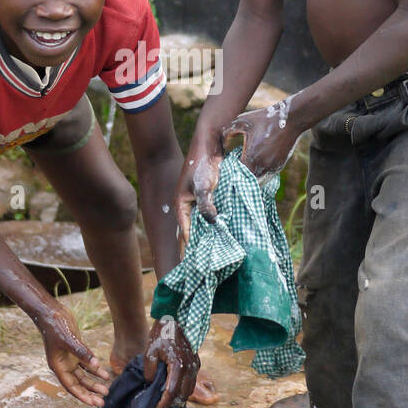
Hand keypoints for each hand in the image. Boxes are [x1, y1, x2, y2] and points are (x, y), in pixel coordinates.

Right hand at [40, 303, 110, 406]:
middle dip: (90, 393)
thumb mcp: (68, 340)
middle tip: (102, 402)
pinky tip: (105, 375)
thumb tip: (96, 365)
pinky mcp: (76, 351)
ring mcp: (70, 358)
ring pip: (84, 376)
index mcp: (58, 366)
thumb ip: (82, 353)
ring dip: (94, 383)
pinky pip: (87, 364)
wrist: (51, 312)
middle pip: (78, 384)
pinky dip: (95, 370)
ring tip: (106, 390)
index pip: (71, 386)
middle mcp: (64, 365)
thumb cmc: (55, 326)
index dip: (82, 396)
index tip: (93, 404)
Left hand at [143, 316, 199, 407]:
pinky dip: (184, 389)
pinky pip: (192, 381)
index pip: (171, 392)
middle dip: (172, 404)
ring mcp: (195, 365)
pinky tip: (174, 390)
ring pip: (190, 389)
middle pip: (183, 394)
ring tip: (166, 403)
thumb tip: (151, 382)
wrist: (176, 317)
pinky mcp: (196, 362)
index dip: (163, 404)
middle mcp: (190, 368)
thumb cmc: (162, 333)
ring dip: (179, 397)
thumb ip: (150, 370)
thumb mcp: (150, 351)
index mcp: (178, 365)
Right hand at [174, 135, 223, 253]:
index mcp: (182, 205)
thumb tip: (213, 222)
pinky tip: (225, 232)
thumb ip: (206, 204)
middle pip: (193, 230)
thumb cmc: (202, 164)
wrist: (209, 144)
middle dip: (198, 244)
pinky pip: (211, 214)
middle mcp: (189, 205)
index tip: (195, 263)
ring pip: (203, 223)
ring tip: (216, 252)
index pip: (185, 231)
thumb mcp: (203, 185)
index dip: (189, 247)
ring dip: (208, 235)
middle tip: (205, 263)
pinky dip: (216, 224)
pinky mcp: (209, 196)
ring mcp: (199, 201)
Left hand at [223, 102, 299, 179]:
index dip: (231, 172)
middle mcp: (262, 165)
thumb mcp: (242, 121)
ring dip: (251, 177)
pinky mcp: (280, 166)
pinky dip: (260, 175)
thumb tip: (222, 142)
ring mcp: (272, 167)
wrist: (291, 119)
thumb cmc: (265, 119)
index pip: (236, 174)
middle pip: (247, 180)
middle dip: (240, 177)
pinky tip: (255, 167)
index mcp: (251, 156)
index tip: (228, 167)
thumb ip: (228, 132)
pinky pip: (267, 177)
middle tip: (235, 171)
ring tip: (245, 170)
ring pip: (258, 180)